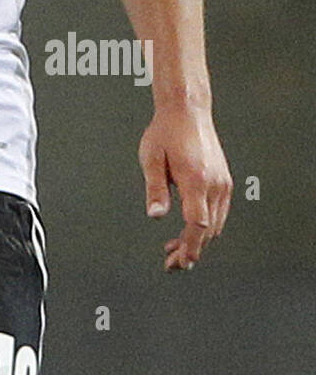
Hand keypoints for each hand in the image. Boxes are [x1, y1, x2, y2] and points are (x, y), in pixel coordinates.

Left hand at [139, 104, 231, 270]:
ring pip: (215, 224)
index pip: (197, 224)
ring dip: (198, 239)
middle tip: (171, 263)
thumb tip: (155, 216)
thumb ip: (155, 189)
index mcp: (195, 180)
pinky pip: (218, 211)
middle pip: (208, 230)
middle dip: (191, 250)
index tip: (182, 263)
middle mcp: (214, 184)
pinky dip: (205, 226)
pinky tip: (188, 228)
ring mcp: (222, 183)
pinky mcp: (223, 180)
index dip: (191, 247)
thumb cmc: (166, 132)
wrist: (187, 111)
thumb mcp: (151, 159)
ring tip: (175, 248)